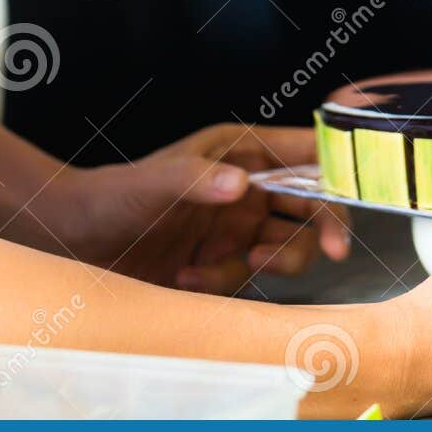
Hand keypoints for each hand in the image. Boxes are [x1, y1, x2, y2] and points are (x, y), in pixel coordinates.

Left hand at [62, 124, 351, 292]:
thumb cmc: (112, 196)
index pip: (304, 150)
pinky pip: (246, 276)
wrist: (75, 241)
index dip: (337, 164)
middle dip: (326, 224)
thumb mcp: (153, 183)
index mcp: (238, 151)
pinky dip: (226, 281)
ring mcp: (236, 225)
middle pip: (313, 202)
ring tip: (245, 263)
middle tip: (333, 249)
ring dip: (280, 258)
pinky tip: (188, 277)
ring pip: (292, 243)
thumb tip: (241, 184)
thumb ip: (196, 180)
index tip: (355, 189)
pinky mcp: (222, 261)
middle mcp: (246, 186)